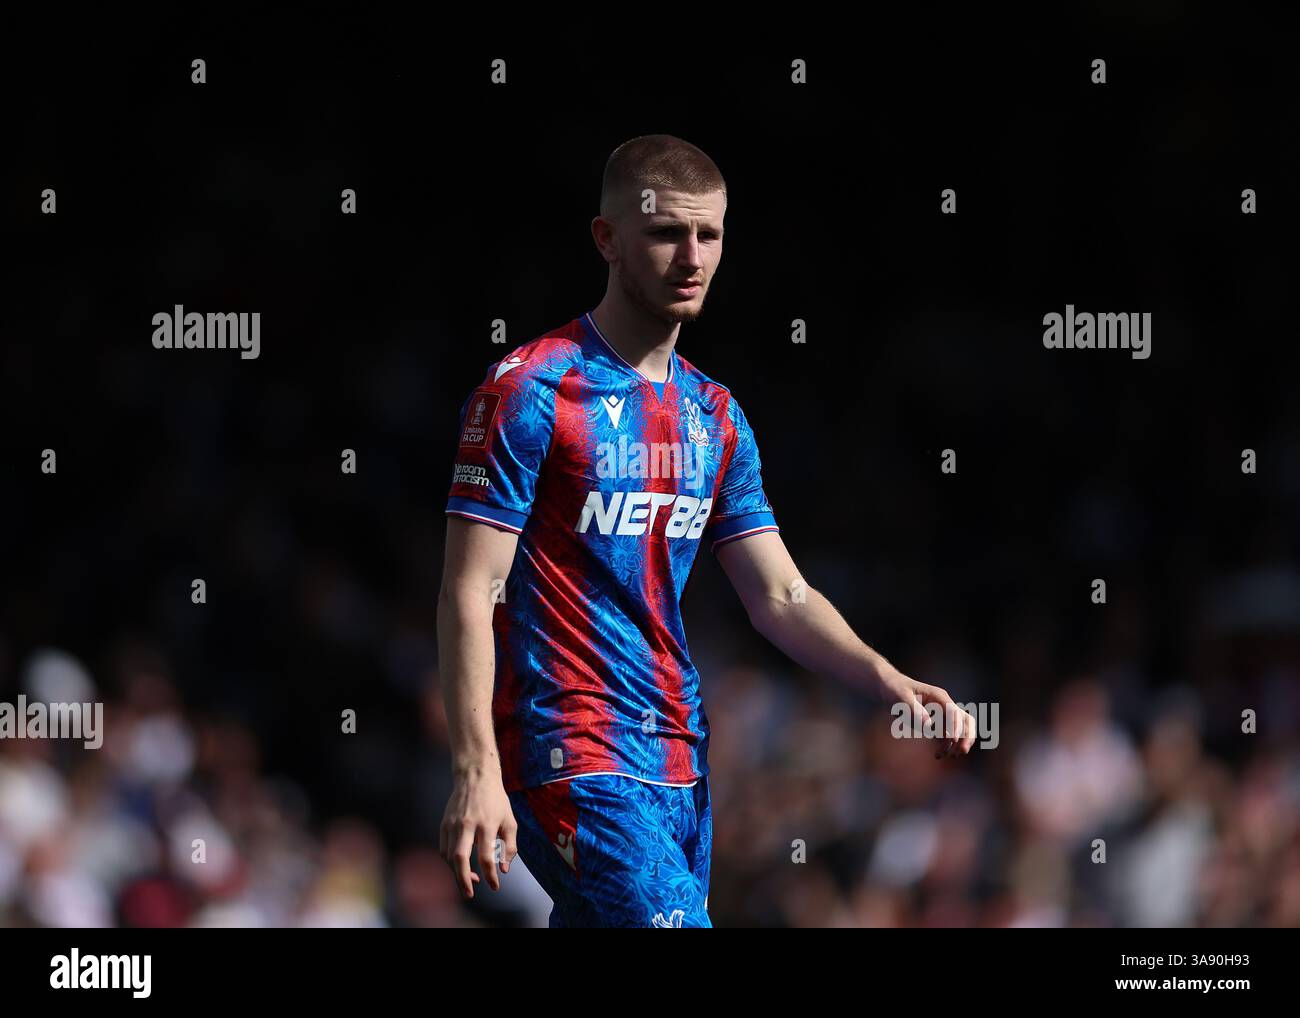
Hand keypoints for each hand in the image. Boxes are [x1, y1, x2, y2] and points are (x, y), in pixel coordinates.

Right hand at [439, 768, 518, 898]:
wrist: (475, 776)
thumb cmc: (496, 800)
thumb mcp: (510, 820)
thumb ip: (510, 846)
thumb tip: (504, 869)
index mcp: (487, 824)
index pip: (486, 857)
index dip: (490, 875)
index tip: (495, 885)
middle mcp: (467, 825)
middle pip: (460, 858)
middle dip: (464, 880)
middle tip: (470, 894)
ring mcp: (453, 824)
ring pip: (450, 856)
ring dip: (457, 873)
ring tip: (469, 881)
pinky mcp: (444, 824)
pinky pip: (444, 849)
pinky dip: (450, 862)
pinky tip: (459, 866)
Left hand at [876, 667, 976, 758]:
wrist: (890, 687)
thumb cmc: (895, 689)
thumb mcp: (900, 698)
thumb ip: (914, 711)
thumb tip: (929, 725)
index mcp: (938, 697)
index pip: (954, 712)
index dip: (956, 726)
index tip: (952, 741)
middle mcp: (944, 705)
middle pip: (966, 720)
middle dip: (967, 736)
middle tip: (961, 752)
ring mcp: (942, 714)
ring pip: (959, 730)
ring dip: (956, 744)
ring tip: (942, 755)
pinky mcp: (937, 722)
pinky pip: (948, 736)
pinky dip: (946, 746)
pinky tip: (937, 755)